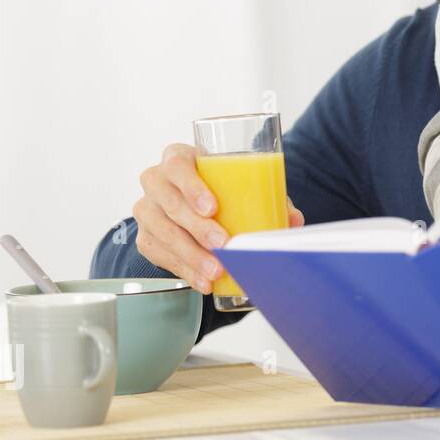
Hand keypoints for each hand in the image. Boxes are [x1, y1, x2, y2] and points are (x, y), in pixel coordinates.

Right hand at [133, 142, 303, 294]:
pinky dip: (183, 270)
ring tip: (216, 270)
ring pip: (162, 232)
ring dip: (191, 255)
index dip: (191, 186)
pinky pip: (159, 255)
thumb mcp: (242, 186)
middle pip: (169, 203)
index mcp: (178, 159)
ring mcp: (147, 210)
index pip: (176, 165)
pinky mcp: (145, 236)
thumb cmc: (220, 188)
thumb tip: (294, 220)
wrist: (192, 203)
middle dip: (197, 227)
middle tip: (222, 243)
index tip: (212, 207)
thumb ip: (268, 198)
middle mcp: (156, 181)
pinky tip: (203, 281)